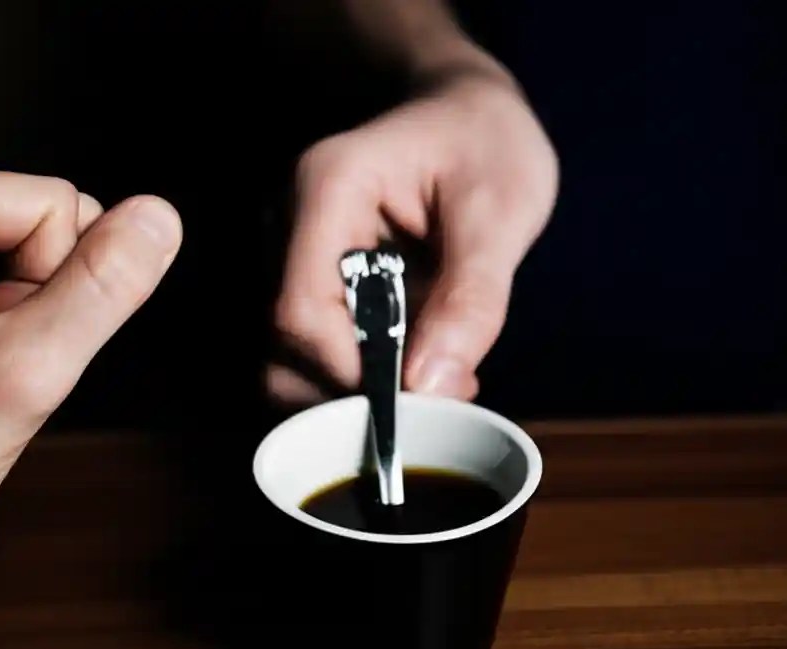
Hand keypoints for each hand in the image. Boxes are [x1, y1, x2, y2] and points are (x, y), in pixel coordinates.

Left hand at [0, 166, 181, 631]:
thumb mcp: (26, 372)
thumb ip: (102, 287)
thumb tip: (161, 217)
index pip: (63, 204)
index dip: (56, 289)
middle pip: (51, 220)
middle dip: (42, 301)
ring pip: (41, 252)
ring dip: (28, 320)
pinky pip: (14, 274)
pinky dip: (9, 327)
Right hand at [269, 69, 557, 404]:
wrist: (465, 111)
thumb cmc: (485, 142)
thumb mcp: (502, 212)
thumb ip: (471, 299)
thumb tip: (432, 387)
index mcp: (326, 187)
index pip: (301, 310)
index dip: (349, 370)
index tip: (418, 398)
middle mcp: (288, 220)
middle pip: (284, 343)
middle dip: (352, 390)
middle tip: (436, 399)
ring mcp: (288, 251)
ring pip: (289, 355)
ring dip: (355, 388)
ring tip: (433, 379)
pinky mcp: (305, 276)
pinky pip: (312, 347)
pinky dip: (357, 373)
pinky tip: (414, 363)